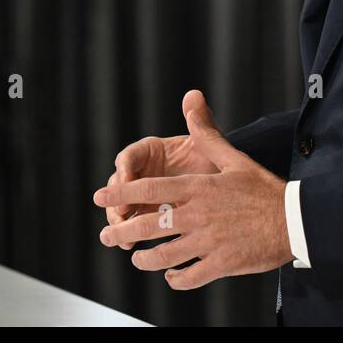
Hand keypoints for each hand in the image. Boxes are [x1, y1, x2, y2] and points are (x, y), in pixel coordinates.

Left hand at [93, 90, 291, 288]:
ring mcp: (209, 241)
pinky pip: (189, 276)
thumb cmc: (263, 188)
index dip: (122, 193)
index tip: (100, 197)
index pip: (151, 188)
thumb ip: (207, 133)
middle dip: (124, 231)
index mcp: (199, 188)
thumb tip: (190, 99)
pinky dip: (176, 278)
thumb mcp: (233, 158)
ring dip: (145, 258)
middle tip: (107, 235)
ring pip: (164, 254)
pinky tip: (171, 275)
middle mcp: (199, 214)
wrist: (294, 219)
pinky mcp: (221, 263)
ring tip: (136, 258)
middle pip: (151, 225)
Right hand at [99, 89, 222, 249]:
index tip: (125, 180)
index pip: (130, 156)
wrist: (226, 194)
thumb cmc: (215, 165)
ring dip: (118, 220)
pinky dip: (129, 235)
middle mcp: (142, 173)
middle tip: (119, 212)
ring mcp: (142, 196)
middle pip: (119, 184)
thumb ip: (202, 123)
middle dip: (116, 199)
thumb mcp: (211, 147)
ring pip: (121, 207)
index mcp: (152, 152)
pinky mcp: (147, 216)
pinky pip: (133, 226)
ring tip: (121, 236)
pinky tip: (130, 248)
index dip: (124, 168)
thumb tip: (194, 95)